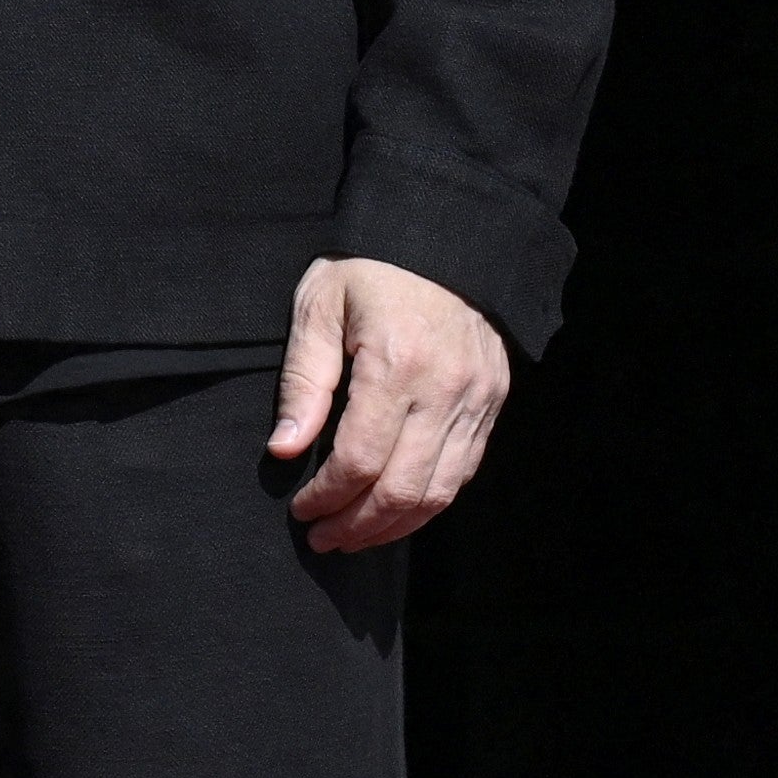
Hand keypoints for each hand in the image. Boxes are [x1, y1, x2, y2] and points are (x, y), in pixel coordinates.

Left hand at [271, 257, 509, 554]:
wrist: (446, 238)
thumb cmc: (371, 270)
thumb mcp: (320, 307)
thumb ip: (303, 382)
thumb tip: (284, 449)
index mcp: (397, 364)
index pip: (360, 459)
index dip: (327, 496)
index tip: (302, 509)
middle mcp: (444, 388)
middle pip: (402, 488)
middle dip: (357, 525)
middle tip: (324, 538)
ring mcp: (476, 399)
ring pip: (439, 491)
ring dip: (394, 526)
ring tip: (355, 536)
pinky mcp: (492, 403)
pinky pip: (463, 472)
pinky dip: (428, 502)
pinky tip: (396, 512)